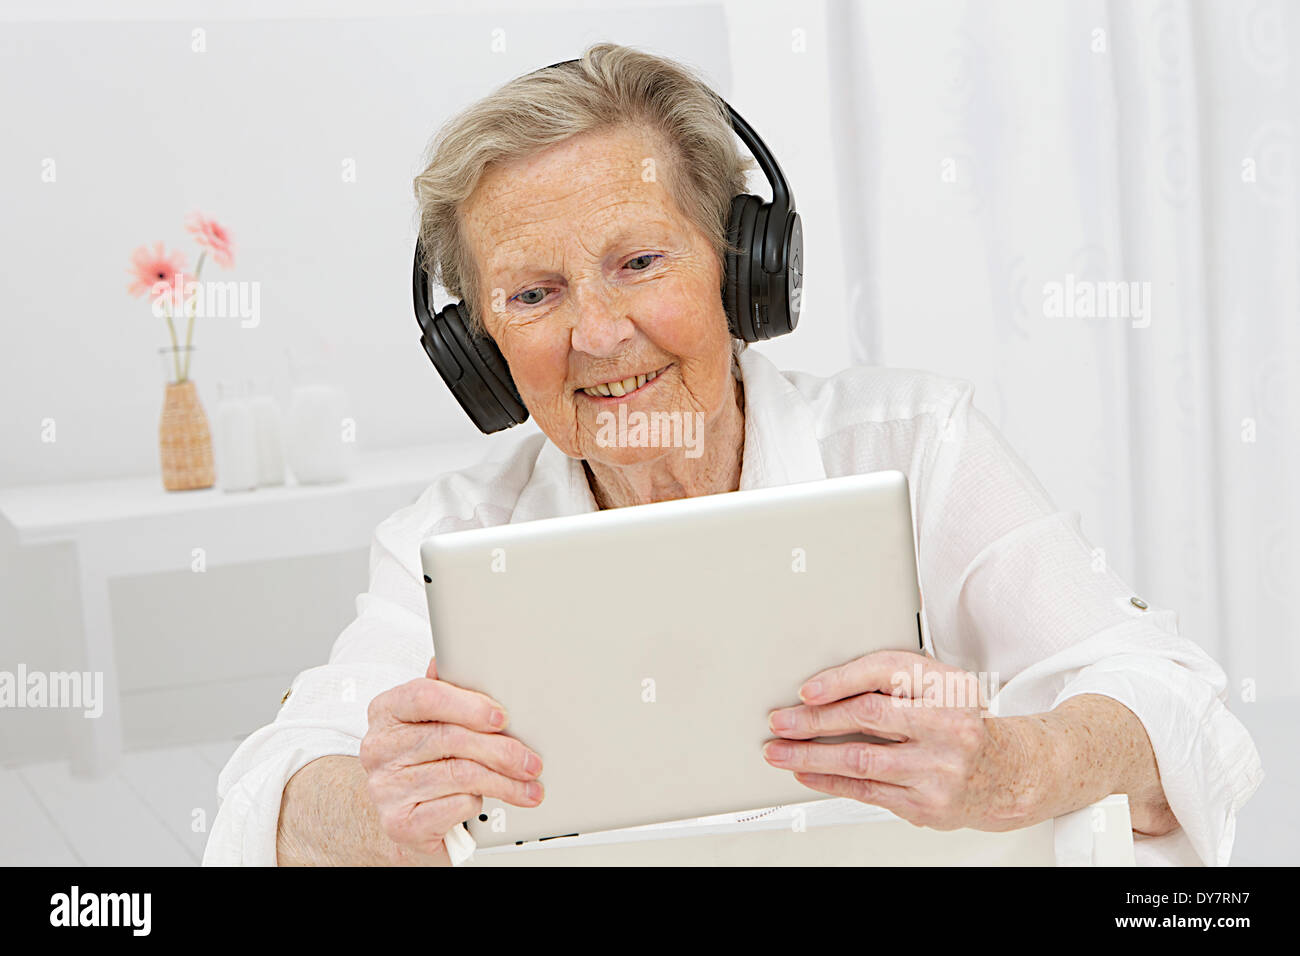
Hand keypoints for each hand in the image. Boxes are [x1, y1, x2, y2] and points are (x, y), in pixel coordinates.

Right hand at [359, 656, 543, 859]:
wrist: (405, 816)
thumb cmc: (422, 762)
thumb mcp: (429, 722)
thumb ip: (445, 693)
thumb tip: (459, 660)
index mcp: (387, 712)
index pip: (424, 696)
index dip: (469, 705)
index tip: (502, 717)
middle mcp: (379, 748)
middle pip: (450, 738)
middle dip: (500, 750)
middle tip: (530, 761)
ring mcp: (386, 787)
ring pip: (460, 775)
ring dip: (503, 782)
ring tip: (526, 787)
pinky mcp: (400, 823)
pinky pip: (454, 806)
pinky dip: (477, 803)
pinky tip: (484, 801)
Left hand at [762, 650, 1041, 830]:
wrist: (1009, 772)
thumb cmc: (963, 721)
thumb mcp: (940, 685)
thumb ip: (892, 680)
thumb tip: (825, 689)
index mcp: (949, 688)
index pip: (886, 674)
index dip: (841, 681)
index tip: (808, 691)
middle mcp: (947, 727)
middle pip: (868, 716)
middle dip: (814, 720)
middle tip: (781, 721)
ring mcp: (938, 770)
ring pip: (861, 760)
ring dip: (812, 757)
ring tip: (781, 752)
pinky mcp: (927, 805)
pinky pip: (867, 791)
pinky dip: (831, 782)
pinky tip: (808, 775)